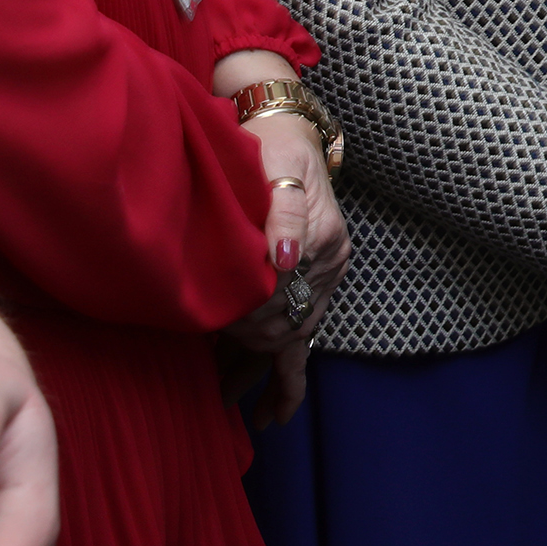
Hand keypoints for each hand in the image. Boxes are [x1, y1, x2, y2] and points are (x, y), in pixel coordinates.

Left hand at [221, 111, 348, 427]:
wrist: (283, 131)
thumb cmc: (273, 148)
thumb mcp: (278, 170)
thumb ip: (282, 215)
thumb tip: (283, 259)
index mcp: (323, 240)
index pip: (288, 296)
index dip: (253, 320)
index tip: (220, 336)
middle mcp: (326, 263)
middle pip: (294, 325)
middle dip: (259, 362)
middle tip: (224, 393)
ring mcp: (320, 272)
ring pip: (298, 336)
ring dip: (272, 373)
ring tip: (252, 414)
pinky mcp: (310, 274)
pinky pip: (303, 330)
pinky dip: (287, 364)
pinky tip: (272, 396)